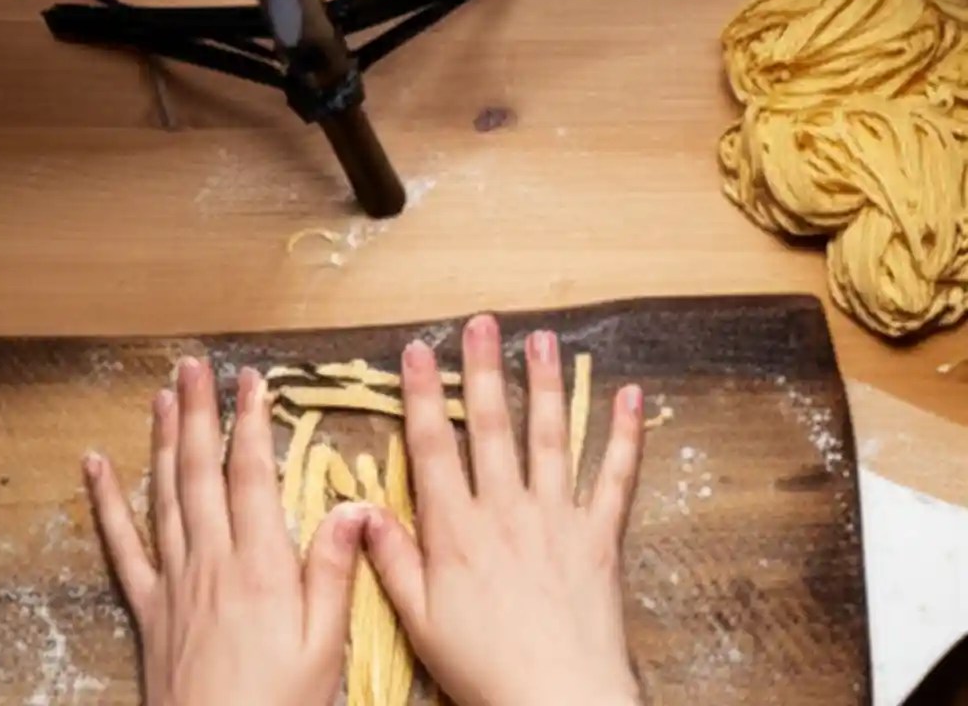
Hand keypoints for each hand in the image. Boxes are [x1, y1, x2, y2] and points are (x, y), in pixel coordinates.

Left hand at [84, 358, 369, 705]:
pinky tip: (96, 466)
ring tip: (162, 395)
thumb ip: (334, 572)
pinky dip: (106, 502)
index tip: (253, 381)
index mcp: (260, 567)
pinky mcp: (147, 606)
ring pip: (164, 495)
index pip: (252, 476)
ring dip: (163, 440)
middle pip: (202, 472)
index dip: (252, 423)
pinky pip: (121, 545)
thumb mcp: (325, 645)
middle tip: (195, 365)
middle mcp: (211, 561)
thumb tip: (356, 508)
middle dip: (200, 413)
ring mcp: (173, 581)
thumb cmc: (280, 704)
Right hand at [364, 315, 644, 705]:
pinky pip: (616, 477)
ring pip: (549, 437)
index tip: (415, 351)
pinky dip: (625, 435)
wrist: (556, 697)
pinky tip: (630, 397)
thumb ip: (391, 559)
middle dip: (482, 370)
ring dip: (543, 385)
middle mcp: (505, 510)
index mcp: (455, 529)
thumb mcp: (418, 619)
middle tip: (482, 323)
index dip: (420, 395)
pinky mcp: (599, 536)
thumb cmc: (481, 666)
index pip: (431, 447)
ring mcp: (557, 518)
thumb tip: (361, 509)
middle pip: (490, 427)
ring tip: (541, 340)